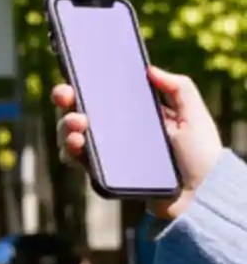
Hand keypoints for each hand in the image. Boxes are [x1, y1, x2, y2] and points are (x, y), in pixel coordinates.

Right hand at [52, 65, 222, 219]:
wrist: (198, 194)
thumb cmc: (200, 154)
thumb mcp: (194, 116)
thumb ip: (178, 88)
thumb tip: (148, 69)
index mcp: (131, 112)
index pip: (98, 94)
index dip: (80, 85)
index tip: (72, 80)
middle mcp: (112, 130)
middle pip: (76, 110)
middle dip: (64, 101)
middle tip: (66, 98)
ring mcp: (104, 152)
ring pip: (69, 134)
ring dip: (64, 128)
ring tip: (77, 129)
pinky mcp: (102, 174)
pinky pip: (74, 160)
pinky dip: (69, 152)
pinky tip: (76, 147)